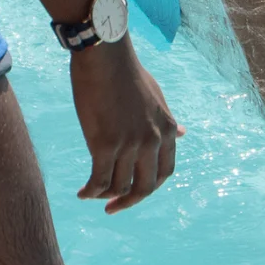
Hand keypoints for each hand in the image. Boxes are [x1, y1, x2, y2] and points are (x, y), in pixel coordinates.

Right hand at [71, 36, 183, 213]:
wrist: (106, 57)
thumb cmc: (127, 73)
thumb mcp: (157, 97)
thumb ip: (167, 120)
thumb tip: (182, 133)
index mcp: (166, 129)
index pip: (165, 172)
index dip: (150, 187)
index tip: (135, 191)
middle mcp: (152, 140)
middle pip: (145, 187)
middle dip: (128, 201)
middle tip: (111, 206)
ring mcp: (130, 144)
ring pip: (119, 186)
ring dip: (104, 195)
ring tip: (91, 193)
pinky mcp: (105, 144)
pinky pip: (99, 181)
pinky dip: (90, 191)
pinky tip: (82, 192)